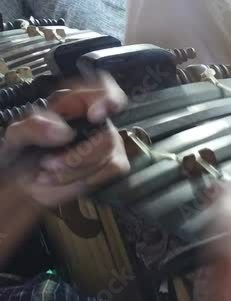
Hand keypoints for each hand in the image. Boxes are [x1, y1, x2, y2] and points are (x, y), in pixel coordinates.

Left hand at [0, 72, 127, 206]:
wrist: (23, 181)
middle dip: (78, 155)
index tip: (94, 115)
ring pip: (109, 155)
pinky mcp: (113, 165)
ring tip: (47, 173)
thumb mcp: (17, 135)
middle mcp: (96, 120)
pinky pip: (112, 170)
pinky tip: (66, 180)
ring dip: (75, 169)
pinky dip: (86, 178)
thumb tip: (65, 132)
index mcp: (73, 103)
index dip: (107, 98)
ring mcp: (108, 143)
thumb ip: (34, 127)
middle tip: (48, 164)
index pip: (104, 88)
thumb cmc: (23, 152)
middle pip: (107, 134)